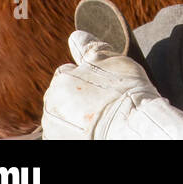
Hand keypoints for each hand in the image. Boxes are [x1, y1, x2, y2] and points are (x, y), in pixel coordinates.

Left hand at [42, 30, 182, 140]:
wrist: (132, 129)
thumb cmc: (123, 92)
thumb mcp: (109, 59)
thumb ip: (88, 46)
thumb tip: (75, 35)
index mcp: (60, 82)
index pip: (67, 73)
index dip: (87, 78)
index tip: (103, 85)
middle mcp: (50, 108)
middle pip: (64, 98)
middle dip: (79, 99)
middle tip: (104, 103)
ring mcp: (55, 132)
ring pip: (66, 119)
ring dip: (78, 118)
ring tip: (102, 121)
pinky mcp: (64, 148)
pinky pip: (69, 136)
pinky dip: (80, 134)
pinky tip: (98, 133)